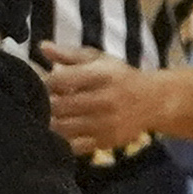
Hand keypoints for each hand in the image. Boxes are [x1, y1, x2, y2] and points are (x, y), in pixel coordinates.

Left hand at [41, 43, 164, 155]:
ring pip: (63, 128)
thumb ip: (68, 54)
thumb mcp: (98, 59)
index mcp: (100, 75)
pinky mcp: (106, 142)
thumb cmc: (119, 76)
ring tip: (49, 114)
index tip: (42, 81)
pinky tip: (61, 131)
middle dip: (45, 103)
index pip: (60, 80)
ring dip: (50, 122)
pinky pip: (74, 146)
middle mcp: (104, 100)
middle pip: (59, 106)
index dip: (45, 81)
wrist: (153, 101)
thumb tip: (42, 46)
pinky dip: (63, 141)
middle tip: (39, 100)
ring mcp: (105, 124)